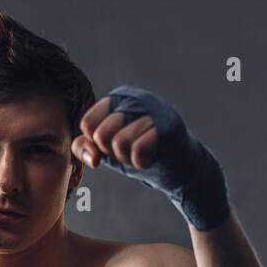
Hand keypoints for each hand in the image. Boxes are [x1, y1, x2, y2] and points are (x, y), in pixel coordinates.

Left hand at [71, 86, 229, 231]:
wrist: (181, 169)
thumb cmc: (141, 155)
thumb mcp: (107, 152)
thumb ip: (86, 148)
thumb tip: (93, 158)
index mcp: (117, 98)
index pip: (88, 124)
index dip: (99, 145)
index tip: (117, 145)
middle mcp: (134, 97)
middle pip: (102, 134)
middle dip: (115, 153)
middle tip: (134, 151)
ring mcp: (153, 108)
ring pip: (119, 143)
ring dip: (130, 159)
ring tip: (146, 152)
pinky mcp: (169, 125)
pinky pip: (138, 149)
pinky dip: (142, 162)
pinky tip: (154, 156)